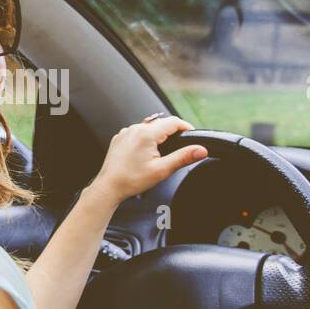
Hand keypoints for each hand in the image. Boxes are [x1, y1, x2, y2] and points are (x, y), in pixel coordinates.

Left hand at [84, 115, 207, 207]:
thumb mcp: (162, 170)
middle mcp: (135, 128)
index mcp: (146, 133)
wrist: (109, 187)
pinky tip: (145, 155)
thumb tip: (201, 150)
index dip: (186, 127)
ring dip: (158, 136)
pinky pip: (137, 133)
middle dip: (173, 133)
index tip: (192, 135)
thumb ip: (183, 157)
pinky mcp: (120, 138)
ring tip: (162, 153)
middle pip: (161, 124)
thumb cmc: (131, 180)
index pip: (174, 121)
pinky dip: (145, 140)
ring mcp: (126, 132)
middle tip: (179, 148)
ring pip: (149, 128)